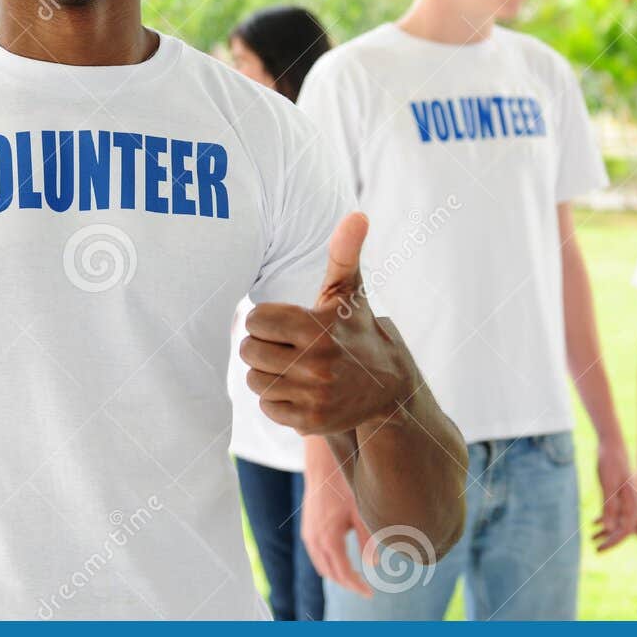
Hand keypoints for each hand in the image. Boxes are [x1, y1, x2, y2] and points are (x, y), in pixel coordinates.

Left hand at [241, 213, 416, 435]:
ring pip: (254, 380)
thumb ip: (345, 252)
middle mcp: (315, 363)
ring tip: (293, 367)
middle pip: (249, 351)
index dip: (266, 320)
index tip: (285, 322)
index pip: (255, 320)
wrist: (387, 388)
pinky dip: (278, 399)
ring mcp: (313, 395)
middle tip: (287, 346)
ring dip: (267, 373)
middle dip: (263, 346)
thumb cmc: (356, 329)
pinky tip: (300, 390)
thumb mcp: (349, 291)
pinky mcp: (310, 421)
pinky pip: (268, 407)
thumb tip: (358, 214)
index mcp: (317, 327)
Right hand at [301, 459, 372, 596]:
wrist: (323, 466)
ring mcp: (308, 535)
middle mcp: (314, 540)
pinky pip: (316, 556)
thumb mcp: (361, 513)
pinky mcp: (307, 529)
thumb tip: (373, 565)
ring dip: (337, 575)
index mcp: (329, 539)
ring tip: (354, 579)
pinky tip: (340, 562)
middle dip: (347, 583)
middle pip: (331, 574)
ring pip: (321, 566)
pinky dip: (328, 564)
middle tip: (364, 589)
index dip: (357, 586)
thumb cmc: (344, 486)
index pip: (343, 573)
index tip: (370, 593)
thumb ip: (368, 541)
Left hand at [592, 439, 636, 551]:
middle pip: (624, 529)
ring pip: (619, 521)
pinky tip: (595, 524)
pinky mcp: (618, 494)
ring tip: (594, 542)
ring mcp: (625, 499)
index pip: (627, 530)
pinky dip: (606, 520)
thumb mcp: (608, 483)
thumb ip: (610, 506)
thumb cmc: (610, 462)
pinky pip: (614, 512)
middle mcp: (631, 503)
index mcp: (633, 502)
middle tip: (596, 550)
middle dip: (611, 540)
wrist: (611, 444)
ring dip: (608, 533)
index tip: (602, 549)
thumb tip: (610, 528)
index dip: (615, 541)